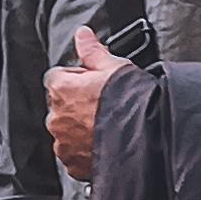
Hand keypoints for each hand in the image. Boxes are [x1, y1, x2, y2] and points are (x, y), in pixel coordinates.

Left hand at [44, 24, 121, 178]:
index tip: (95, 83)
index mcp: (61, 89)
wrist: (145, 139)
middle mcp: (56, 117)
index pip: (58, 77)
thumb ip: (93, 50)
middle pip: (61, 105)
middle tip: (104, 105)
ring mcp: (63, 143)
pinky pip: (74, 154)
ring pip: (67, 131)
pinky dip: (85, 150)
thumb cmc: (130, 102)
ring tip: (107, 125)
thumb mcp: (114, 67)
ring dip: (80, 128)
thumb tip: (83, 34)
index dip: (78, 78)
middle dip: (78, 104)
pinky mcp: (73, 165)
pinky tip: (105, 142)